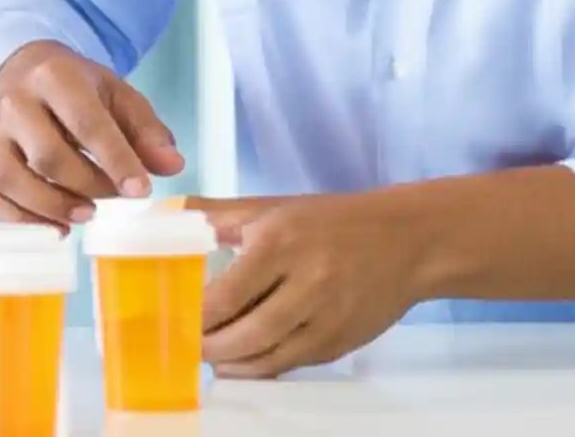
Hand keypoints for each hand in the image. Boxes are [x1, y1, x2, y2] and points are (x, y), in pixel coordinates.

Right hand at [0, 41, 184, 226]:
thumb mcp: (116, 96)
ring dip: (52, 206)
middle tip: (115, 197)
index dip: (116, 161)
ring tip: (86, 215)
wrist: (20, 73)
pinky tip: (55, 227)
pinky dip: (20, 219)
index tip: (141, 191)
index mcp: (55, 76)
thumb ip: (146, 131)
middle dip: (87, 185)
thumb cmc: (76, 90)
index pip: (86, 123)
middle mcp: (17, 103)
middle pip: (47, 156)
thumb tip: (172, 166)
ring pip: (11, 178)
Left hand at [188, 192, 424, 377]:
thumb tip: (167, 216)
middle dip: (207, 346)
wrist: (408, 241)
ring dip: (230, 363)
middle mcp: (305, 284)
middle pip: (245, 334)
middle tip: (184, 344)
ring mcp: (326, 318)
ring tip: (207, 356)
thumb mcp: (271, 207)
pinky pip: (291, 364)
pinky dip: (260, 368)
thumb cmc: (330, 221)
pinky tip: (240, 362)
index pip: (225, 295)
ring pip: (267, 357)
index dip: (195, 316)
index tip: (173, 317)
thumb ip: (215, 214)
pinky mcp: (340, 342)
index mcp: (280, 244)